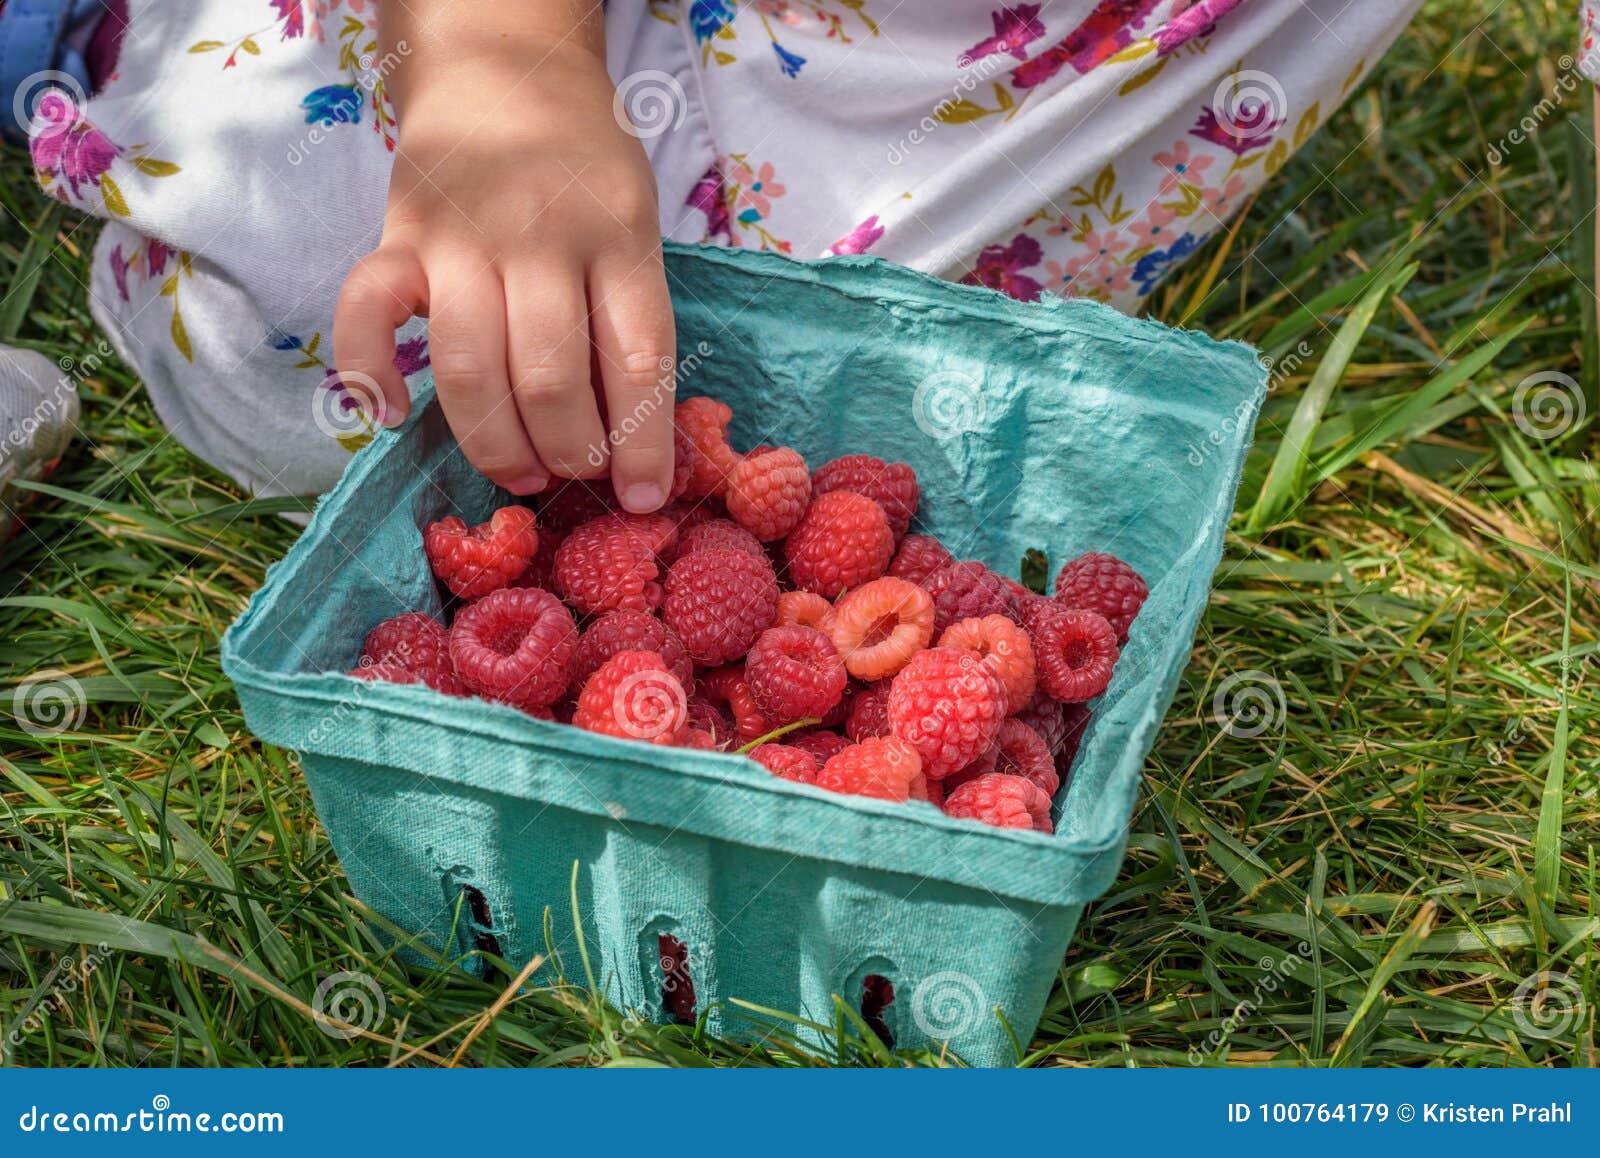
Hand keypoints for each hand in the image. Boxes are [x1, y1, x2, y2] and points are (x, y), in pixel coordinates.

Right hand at [333, 12, 675, 510]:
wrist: (503, 71)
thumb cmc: (583, 169)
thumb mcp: (635, 222)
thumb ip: (630, 312)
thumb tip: (639, 438)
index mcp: (617, 234)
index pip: (638, 358)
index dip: (644, 442)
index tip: (645, 499)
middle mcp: (539, 235)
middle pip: (549, 376)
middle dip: (567, 451)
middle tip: (574, 473)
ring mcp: (461, 235)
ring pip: (468, 366)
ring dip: (496, 443)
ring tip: (522, 472)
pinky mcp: (397, 237)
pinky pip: (364, 312)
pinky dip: (369, 372)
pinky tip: (390, 417)